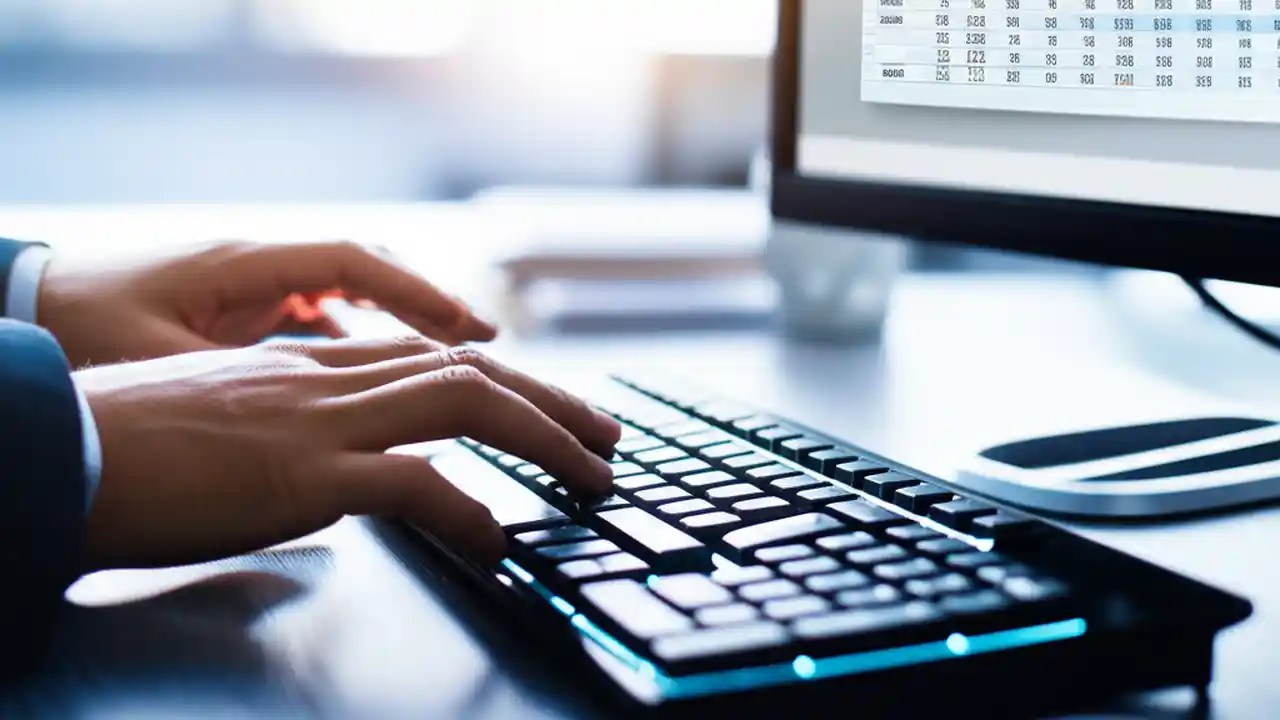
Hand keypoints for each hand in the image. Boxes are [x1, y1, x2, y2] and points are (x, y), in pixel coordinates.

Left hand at [39, 241, 496, 366]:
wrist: (31, 305)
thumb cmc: (84, 328)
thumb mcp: (164, 363)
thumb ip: (245, 387)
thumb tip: (318, 422)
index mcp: (244, 266)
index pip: (352, 265)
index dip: (415, 295)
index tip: (469, 330)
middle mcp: (260, 266)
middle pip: (369, 274)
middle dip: (432, 307)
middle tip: (492, 343)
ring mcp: (254, 285)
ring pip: (351, 294)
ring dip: (403, 324)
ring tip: (456, 358)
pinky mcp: (245, 308)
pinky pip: (323, 313)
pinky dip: (364, 337)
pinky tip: (384, 368)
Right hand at [73, 338, 620, 570]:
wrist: (54, 445)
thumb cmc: (123, 443)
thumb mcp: (226, 421)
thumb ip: (290, 432)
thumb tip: (333, 468)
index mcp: (310, 367)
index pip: (432, 356)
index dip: (503, 379)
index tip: (547, 404)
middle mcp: (326, 379)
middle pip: (469, 369)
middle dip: (551, 400)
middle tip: (606, 435)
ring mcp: (318, 421)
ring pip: (463, 404)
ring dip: (543, 439)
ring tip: (593, 476)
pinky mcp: (300, 473)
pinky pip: (411, 482)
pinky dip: (468, 510)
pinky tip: (500, 540)